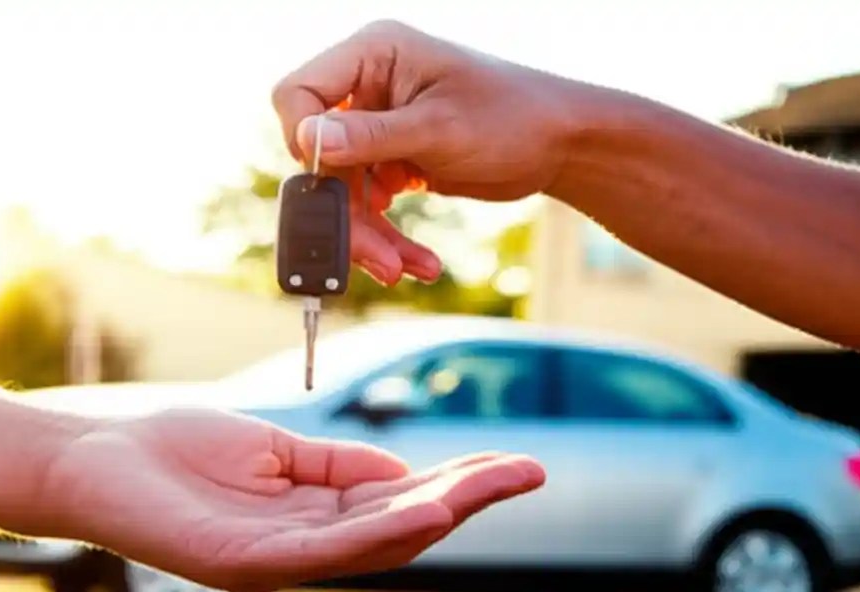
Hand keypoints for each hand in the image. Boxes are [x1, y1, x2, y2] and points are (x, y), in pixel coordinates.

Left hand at [0, 408, 543, 591]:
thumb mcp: (271, 447)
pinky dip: (376, 533)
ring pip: (370, 545)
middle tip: (529, 472)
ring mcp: (271, 561)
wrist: (92, 460)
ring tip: (492, 486)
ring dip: (437, 515)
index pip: (394, 505)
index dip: (454, 485)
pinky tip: (422, 510)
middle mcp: (298, 549)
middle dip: (465, 501)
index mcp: (306, 519)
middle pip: (397, 530)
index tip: (510, 463)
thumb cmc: (172, 454)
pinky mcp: (239, 564)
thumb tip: (404, 471)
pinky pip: (319, 552)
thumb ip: (334, 464)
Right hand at [272, 20, 589, 285]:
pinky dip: (385, 237)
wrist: (561, 145)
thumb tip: (308, 141)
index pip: (298, 93)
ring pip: (341, 192)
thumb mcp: (439, 129)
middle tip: (377, 259)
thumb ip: (370, 136)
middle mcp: (366, 85)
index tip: (327, 183)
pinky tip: (414, 261)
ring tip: (405, 269)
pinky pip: (366, 205)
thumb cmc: (512, 116)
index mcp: (373, 54)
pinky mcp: (388, 160)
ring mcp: (375, 125)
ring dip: (369, 236)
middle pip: (318, 158)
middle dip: (347, 213)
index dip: (302, 141)